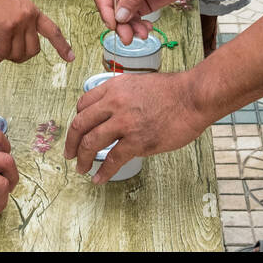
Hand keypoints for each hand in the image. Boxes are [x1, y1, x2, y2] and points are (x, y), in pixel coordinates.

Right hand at [0, 0, 74, 63]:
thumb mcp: (14, 4)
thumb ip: (19, 20)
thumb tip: (12, 41)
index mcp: (33, 12)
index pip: (53, 30)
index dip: (62, 45)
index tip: (70, 57)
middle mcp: (29, 18)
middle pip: (33, 50)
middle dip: (21, 56)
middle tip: (7, 54)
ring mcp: (18, 24)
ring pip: (18, 53)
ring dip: (6, 56)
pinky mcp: (4, 29)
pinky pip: (3, 52)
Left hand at [65, 70, 208, 181]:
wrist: (192, 97)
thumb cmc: (171, 91)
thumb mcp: (137, 83)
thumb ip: (120, 96)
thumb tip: (109, 112)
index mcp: (113, 88)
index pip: (82, 105)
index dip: (77, 121)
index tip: (77, 132)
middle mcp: (114, 103)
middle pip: (80, 125)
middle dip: (71, 143)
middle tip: (69, 154)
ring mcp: (125, 123)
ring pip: (91, 143)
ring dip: (83, 159)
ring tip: (82, 168)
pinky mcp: (137, 141)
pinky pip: (112, 160)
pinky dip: (103, 172)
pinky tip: (98, 179)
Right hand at [94, 0, 197, 45]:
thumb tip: (120, 17)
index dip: (105, 10)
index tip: (113, 24)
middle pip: (111, 7)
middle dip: (119, 23)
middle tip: (127, 36)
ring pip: (123, 16)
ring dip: (130, 28)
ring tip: (141, 34)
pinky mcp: (141, 3)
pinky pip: (135, 19)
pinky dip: (139, 26)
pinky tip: (146, 29)